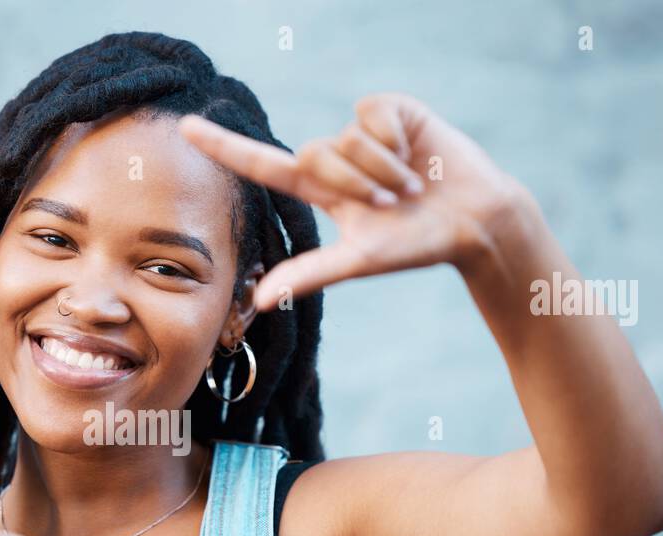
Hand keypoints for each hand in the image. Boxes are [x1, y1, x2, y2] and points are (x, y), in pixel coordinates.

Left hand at [178, 93, 531, 310]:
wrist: (475, 219)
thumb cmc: (416, 245)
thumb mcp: (359, 259)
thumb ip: (309, 274)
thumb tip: (257, 299)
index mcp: (320, 191)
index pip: (263, 164)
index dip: (225, 147)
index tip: (186, 128)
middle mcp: (335, 157)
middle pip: (313, 155)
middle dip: (352, 183)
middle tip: (391, 202)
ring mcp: (363, 131)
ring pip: (345, 138)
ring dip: (379, 167)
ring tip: (411, 185)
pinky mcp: (392, 110)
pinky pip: (372, 115)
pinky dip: (395, 140)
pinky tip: (417, 153)